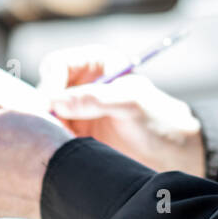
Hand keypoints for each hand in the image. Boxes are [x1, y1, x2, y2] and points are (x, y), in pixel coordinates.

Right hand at [39, 45, 205, 175]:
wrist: (172, 154)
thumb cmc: (158, 120)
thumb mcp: (132, 104)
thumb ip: (97, 99)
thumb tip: (58, 101)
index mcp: (97, 63)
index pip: (58, 64)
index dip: (51, 83)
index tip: (52, 106)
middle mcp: (82, 83)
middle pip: (46, 89)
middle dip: (46, 108)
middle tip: (54, 128)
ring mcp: (76, 109)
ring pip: (45, 114)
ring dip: (49, 127)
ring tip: (64, 142)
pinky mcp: (74, 133)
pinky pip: (51, 134)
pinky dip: (53, 142)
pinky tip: (64, 151)